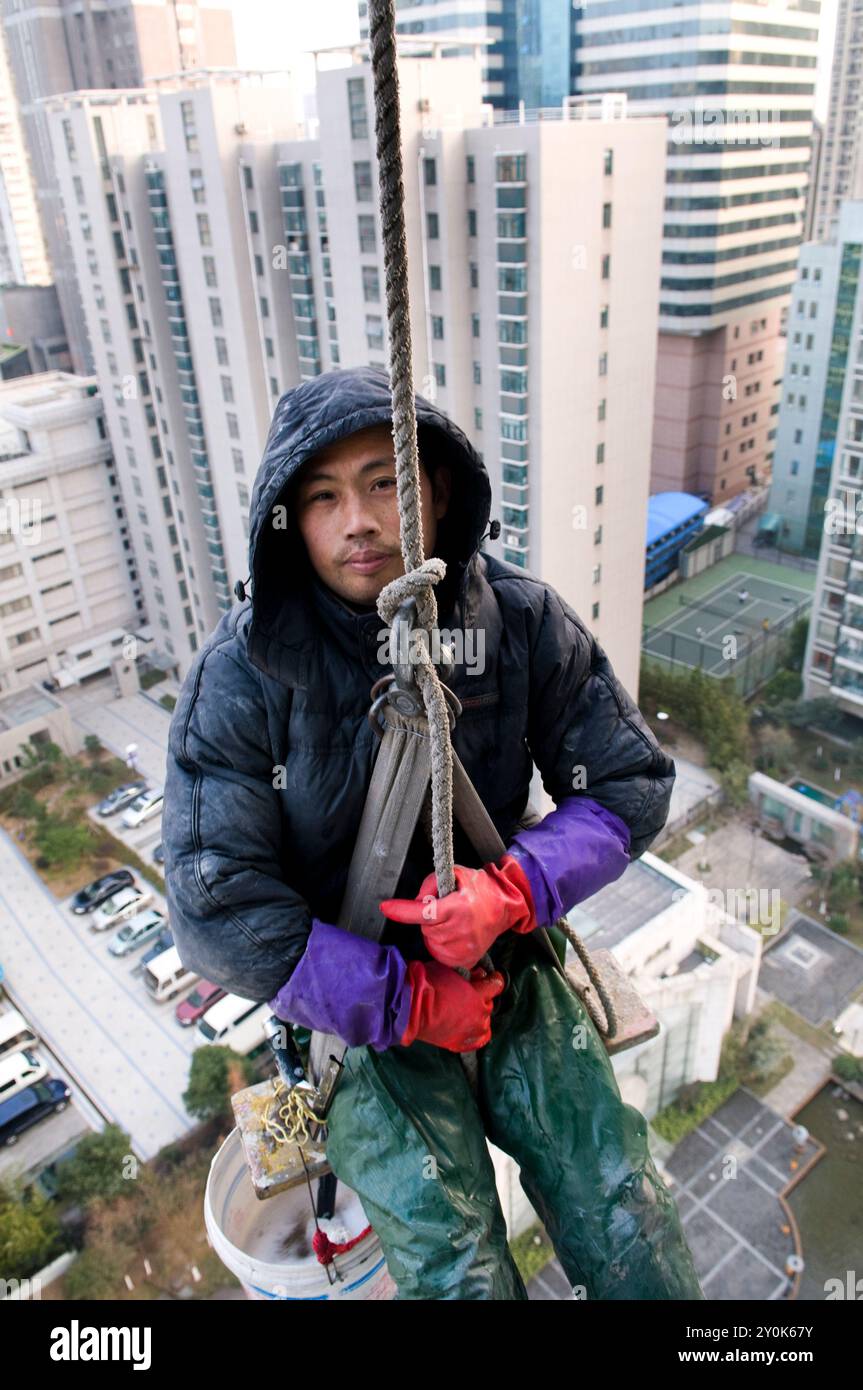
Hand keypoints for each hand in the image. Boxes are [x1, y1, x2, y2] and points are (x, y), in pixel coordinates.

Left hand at [380, 855, 536, 969]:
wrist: (505, 907)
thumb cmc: (480, 889)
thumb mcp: (457, 874)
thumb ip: (431, 884)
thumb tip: (415, 902)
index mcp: (458, 907)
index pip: (425, 912)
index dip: (403, 910)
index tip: (386, 907)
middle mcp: (461, 931)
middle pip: (425, 926)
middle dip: (428, 917)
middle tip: (447, 908)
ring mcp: (463, 949)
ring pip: (430, 940)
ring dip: (435, 931)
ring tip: (455, 921)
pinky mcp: (464, 960)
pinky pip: (439, 952)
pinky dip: (442, 943)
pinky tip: (456, 934)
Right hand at [400, 960, 504, 1050]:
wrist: (409, 1009)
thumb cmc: (426, 985)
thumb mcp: (449, 970)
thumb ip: (466, 974)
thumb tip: (475, 974)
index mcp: (478, 995)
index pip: (496, 985)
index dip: (494, 979)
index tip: (491, 976)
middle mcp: (479, 1014)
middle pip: (489, 1003)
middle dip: (483, 996)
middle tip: (471, 990)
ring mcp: (471, 1030)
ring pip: (485, 1021)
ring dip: (480, 1014)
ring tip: (468, 1009)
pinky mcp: (460, 1043)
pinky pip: (478, 1040)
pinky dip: (477, 1032)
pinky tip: (470, 1026)